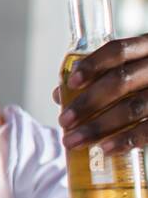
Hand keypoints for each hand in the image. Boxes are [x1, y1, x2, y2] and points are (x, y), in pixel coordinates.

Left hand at [56, 36, 147, 153]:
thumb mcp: (128, 70)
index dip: (93, 65)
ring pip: (133, 107)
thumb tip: (60, 95)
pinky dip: (127, 139)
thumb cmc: (141, 82)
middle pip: (121, 81)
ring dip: (100, 126)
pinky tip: (106, 148)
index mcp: (145, 49)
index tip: (72, 82)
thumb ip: (96, 78)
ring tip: (74, 140)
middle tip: (64, 121)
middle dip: (88, 102)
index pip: (118, 51)